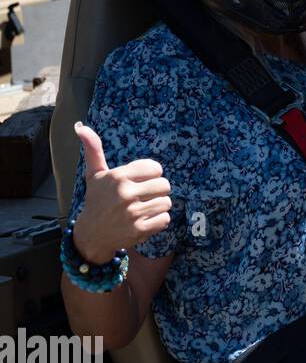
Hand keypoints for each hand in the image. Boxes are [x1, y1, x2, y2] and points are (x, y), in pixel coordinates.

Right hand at [73, 121, 171, 264]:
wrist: (91, 235)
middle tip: (143, 197)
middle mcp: (124, 193)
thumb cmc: (97, 200)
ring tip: (142, 209)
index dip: (152, 175)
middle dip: (157, 191)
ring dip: (158, 206)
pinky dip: (158, 221)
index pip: (156, 168)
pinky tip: (144, 221)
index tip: (140, 182)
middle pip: (165, 185)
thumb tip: (81, 127)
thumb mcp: (95, 175)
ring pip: (167, 202)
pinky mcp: (139, 230)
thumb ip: (93, 150)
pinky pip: (165, 219)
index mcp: (117, 177)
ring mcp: (132, 213)